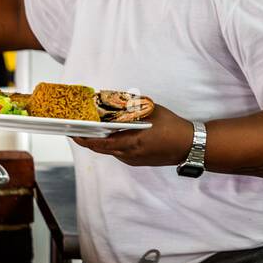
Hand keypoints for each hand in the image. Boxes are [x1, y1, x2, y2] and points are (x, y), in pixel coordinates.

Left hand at [71, 104, 194, 167]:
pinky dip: (110, 144)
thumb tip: (110, 100)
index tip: (72, 132)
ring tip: (89, 130)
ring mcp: (133, 160)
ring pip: (109, 151)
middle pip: (101, 149)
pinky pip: (118, 153)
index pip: (100, 143)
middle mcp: (130, 155)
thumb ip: (129, 107)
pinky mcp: (137, 162)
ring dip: (98, 142)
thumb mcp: (150, 111)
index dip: (84, 139)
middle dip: (87, 139)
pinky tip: (108, 135)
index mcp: (132, 142)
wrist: (190, 146)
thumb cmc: (172, 126)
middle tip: (76, 130)